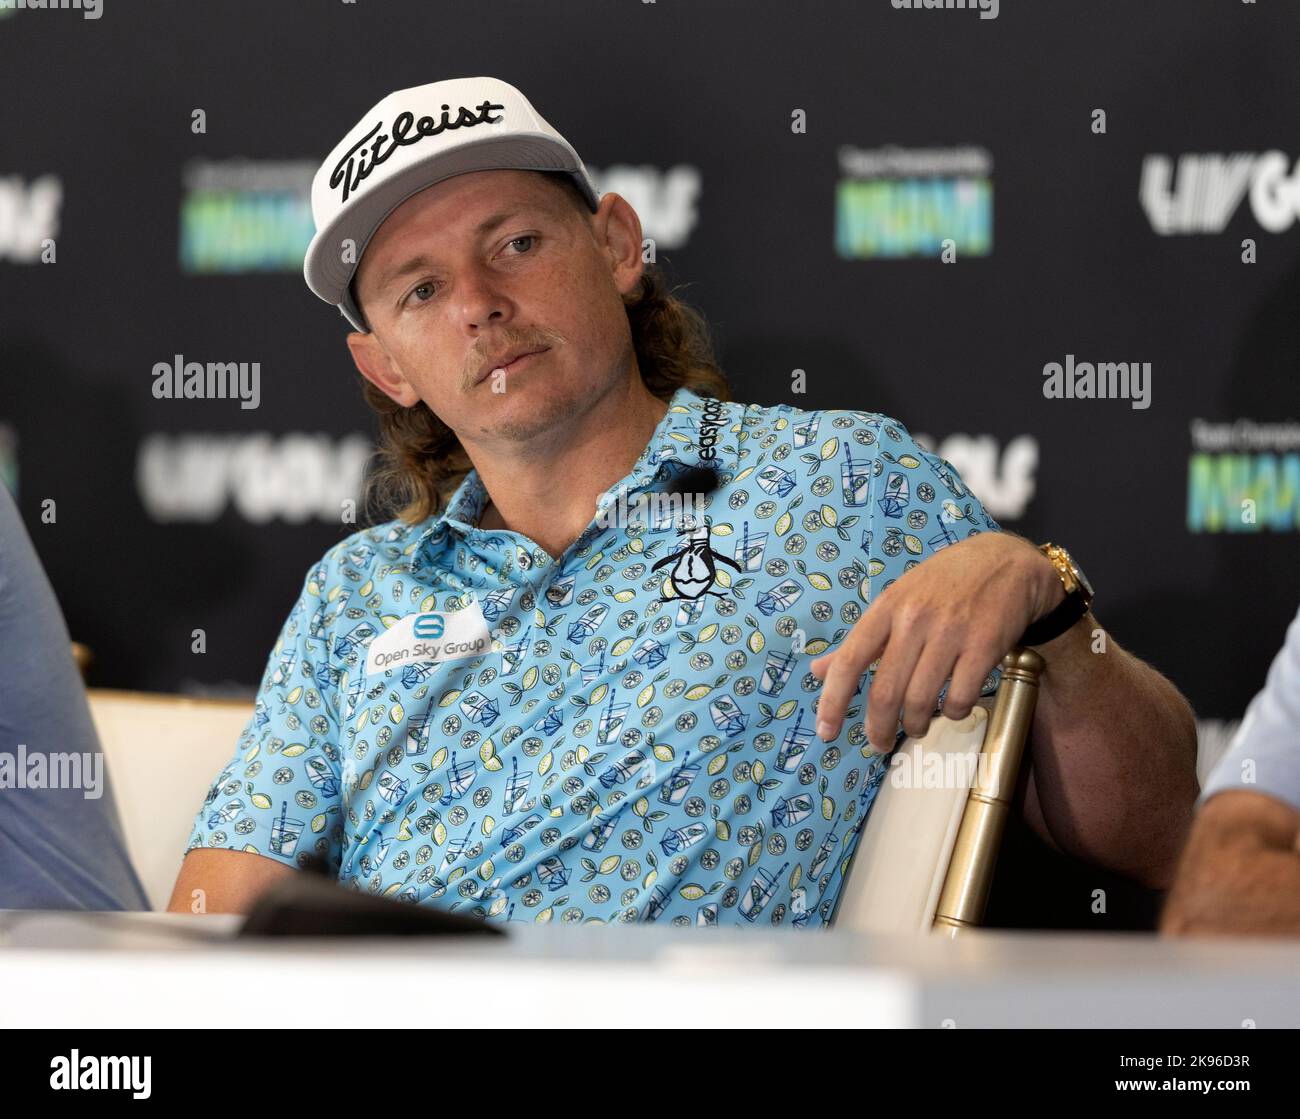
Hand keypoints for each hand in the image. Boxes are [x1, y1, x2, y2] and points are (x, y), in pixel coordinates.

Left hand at [808, 533, 1064, 750]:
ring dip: (915, 725)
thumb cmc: (943, 584)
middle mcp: (914, 620)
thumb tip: (817, 670)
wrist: (1005, 561)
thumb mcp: (896, 600)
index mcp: (887, 608)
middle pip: (885, 691)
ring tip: (916, 726)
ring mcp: (951, 632)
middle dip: (878, 727)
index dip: (833, 701)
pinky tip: (952, 708)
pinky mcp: (985, 645)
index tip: (825, 731)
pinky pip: (960, 697)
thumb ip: (860, 640)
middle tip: (879, 743)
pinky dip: (953, 713)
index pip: (849, 660)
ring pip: (921, 700)